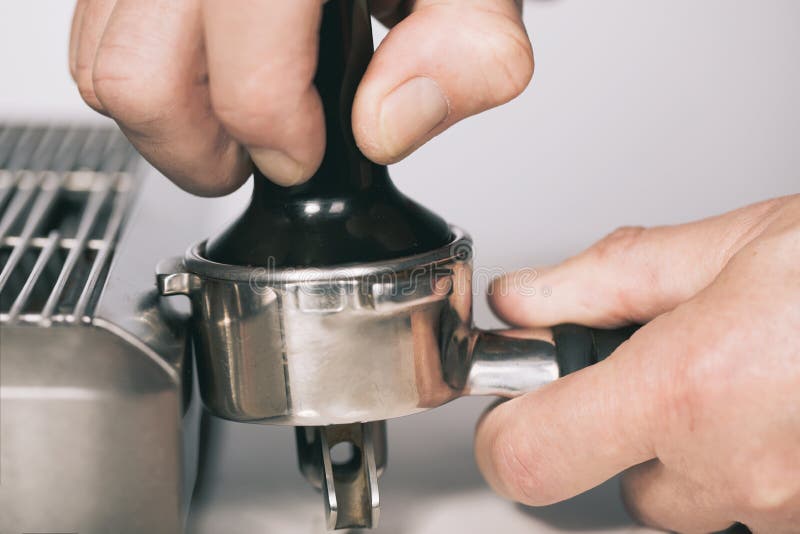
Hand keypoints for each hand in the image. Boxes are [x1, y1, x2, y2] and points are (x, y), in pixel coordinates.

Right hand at [68, 0, 532, 193]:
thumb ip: (464, 50)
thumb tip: (386, 126)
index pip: (248, 77)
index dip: (278, 143)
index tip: (302, 157)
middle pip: (141, 81)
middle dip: (200, 154)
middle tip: (256, 155)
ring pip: (103, 63)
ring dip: (168, 118)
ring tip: (232, 112)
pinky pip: (95, 30)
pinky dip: (146, 71)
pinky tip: (207, 67)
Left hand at [475, 195, 799, 532]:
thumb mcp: (734, 245)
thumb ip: (609, 277)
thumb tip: (524, 300)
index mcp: (686, 387)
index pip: (527, 456)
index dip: (505, 434)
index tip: (513, 406)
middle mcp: (734, 469)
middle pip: (614, 480)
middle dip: (619, 430)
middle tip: (665, 369)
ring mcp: (783, 512)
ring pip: (686, 500)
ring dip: (692, 450)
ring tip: (742, 379)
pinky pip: (746, 509)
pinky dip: (747, 465)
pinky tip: (776, 406)